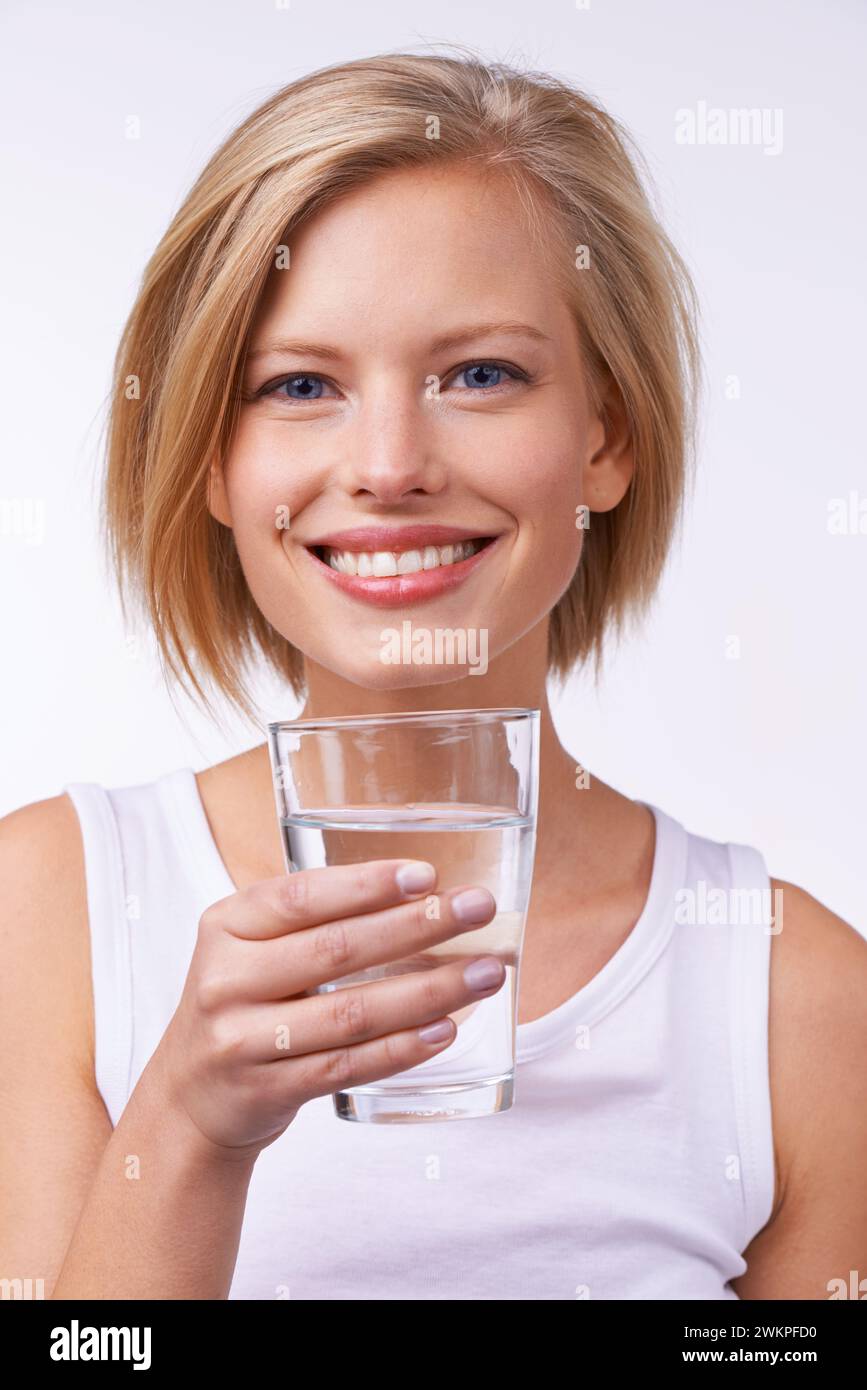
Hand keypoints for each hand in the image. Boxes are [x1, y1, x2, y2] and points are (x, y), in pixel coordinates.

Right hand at [151, 859, 502, 1160]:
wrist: (189, 1099)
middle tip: (478, 908)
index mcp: (227, 925)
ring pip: (351, 1013)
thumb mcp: (252, 947)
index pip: (302, 896)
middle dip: (417, 926)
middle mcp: (227, 979)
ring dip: (428, 991)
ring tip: (485, 974)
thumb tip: (425, 890)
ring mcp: (242, 1040)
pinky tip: (446, 1030)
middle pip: (336, 949)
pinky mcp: (266, 1091)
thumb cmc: (244, 1003)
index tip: (427, 874)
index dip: (366, 884)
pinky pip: (347, 1067)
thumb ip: (314, 918)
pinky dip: (401, 1049)